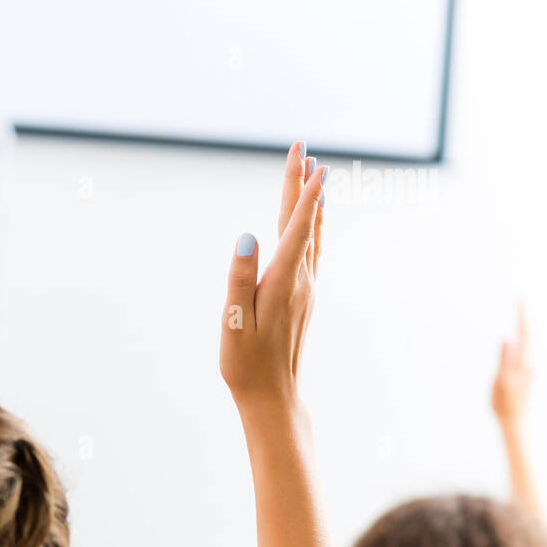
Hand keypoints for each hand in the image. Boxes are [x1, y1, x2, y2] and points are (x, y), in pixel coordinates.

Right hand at [220, 142, 326, 407]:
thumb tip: (247, 235)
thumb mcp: (234, 321)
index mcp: (284, 281)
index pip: (295, 226)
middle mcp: (301, 280)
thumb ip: (240, 277)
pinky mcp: (302, 297)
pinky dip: (310, 226)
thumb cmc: (246, 362)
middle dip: (302, 184)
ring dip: (310, 202)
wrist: (272, 396)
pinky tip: (309, 222)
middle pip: (304, 222)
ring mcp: (305, 288)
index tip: (308, 160)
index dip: (302, 192)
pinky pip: (310, 250)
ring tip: (311, 173)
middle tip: (302, 149)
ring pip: (311, 234)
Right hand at [492, 304, 530, 430]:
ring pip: (530, 338)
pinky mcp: (524, 368)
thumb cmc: (506, 402)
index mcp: (525, 361)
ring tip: (521, 308)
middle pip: (530, 331)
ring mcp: (528, 364)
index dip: (522, 313)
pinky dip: (524, 334)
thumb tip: (506, 338)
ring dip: (526, 322)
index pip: (525, 331)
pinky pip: (526, 346)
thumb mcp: (502, 381)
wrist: (514, 419)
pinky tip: (521, 332)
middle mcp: (530, 360)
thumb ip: (504, 359)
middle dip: (525, 314)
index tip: (518, 297)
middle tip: (519, 296)